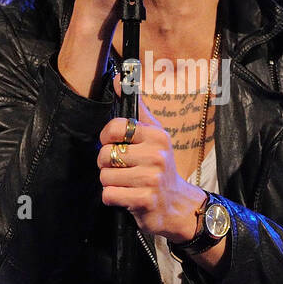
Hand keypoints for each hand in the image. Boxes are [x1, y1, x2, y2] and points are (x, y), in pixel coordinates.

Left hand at [97, 73, 203, 242]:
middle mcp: (156, 155)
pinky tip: (127, 197)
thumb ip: (137, 109)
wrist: (177, 205)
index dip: (107, 138)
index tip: (115, 145)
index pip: (115, 128)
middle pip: (105, 155)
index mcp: (157, 135)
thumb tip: (118, 78)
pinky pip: (109, 195)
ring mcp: (152, 178)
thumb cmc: (159, 167)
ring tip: (128, 184)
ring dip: (111, 183)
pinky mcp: (144, 200)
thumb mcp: (155, 136)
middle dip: (107, 165)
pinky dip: (113, 199)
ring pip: (105, 176)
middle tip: (125, 170)